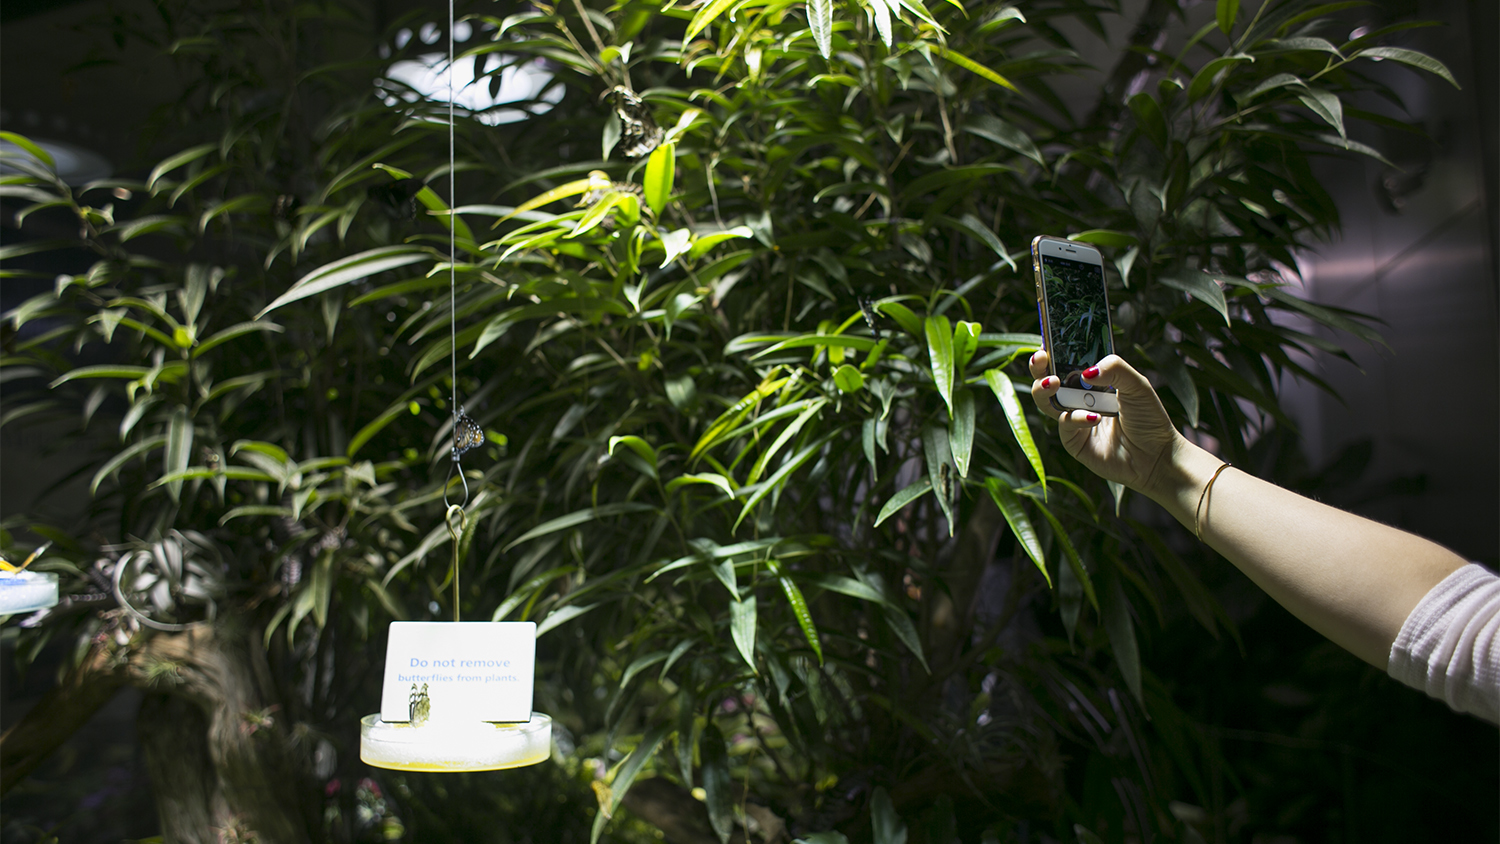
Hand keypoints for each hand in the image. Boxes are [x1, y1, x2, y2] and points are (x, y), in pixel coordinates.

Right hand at [1028, 351, 1181, 495]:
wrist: (1157, 457)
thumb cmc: (1149, 418)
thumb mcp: (1137, 385)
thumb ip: (1114, 369)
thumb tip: (1085, 372)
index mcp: (1093, 381)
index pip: (1066, 361)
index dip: (1053, 350)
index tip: (1045, 341)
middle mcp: (1079, 398)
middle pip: (1048, 380)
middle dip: (1038, 368)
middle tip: (1039, 358)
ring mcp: (1075, 419)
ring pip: (1047, 402)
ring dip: (1044, 390)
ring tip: (1053, 382)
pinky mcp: (1074, 441)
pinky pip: (1065, 425)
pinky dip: (1077, 418)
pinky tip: (1095, 417)